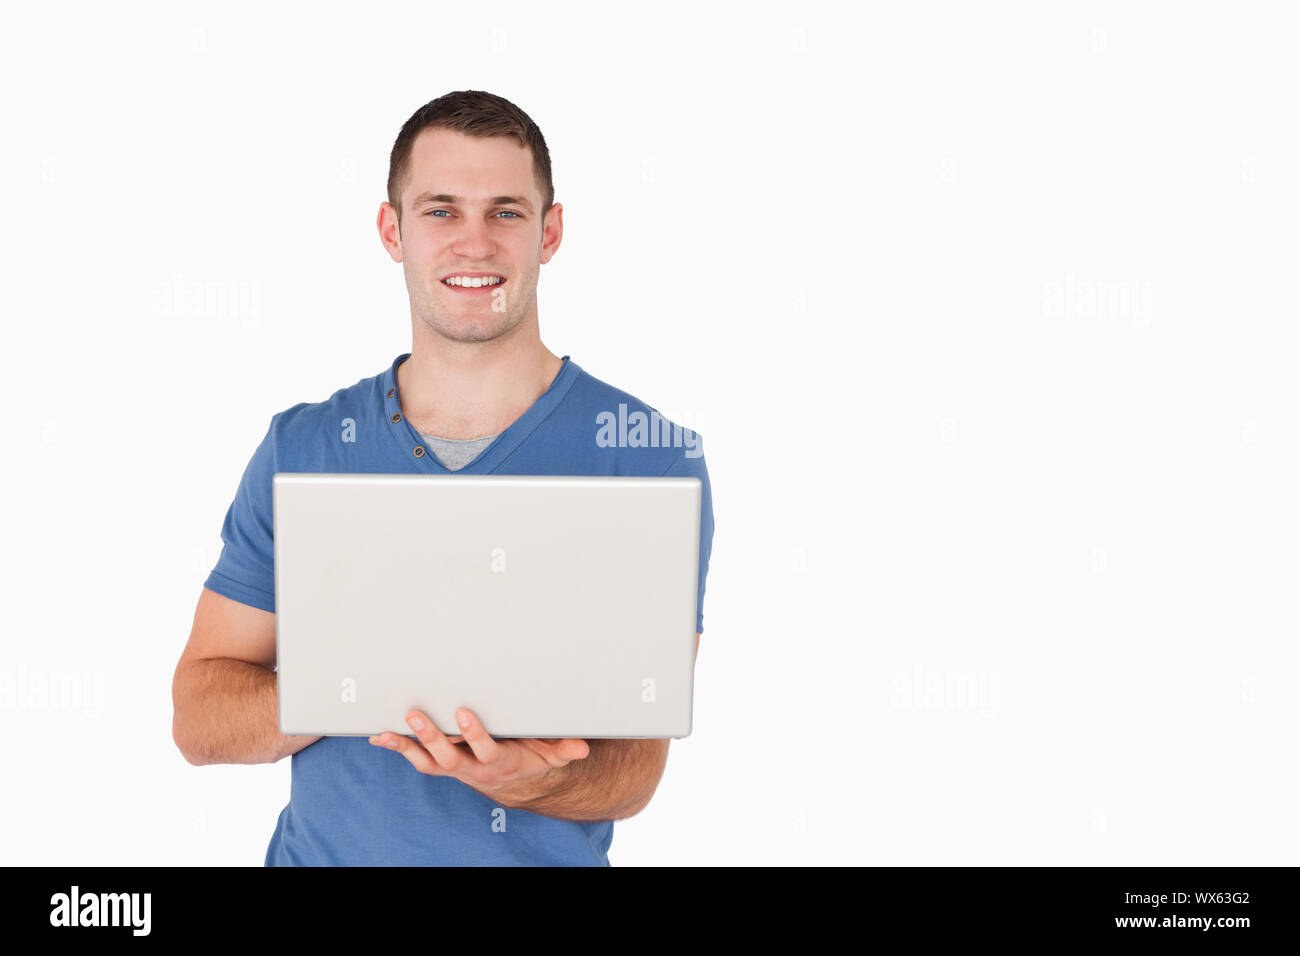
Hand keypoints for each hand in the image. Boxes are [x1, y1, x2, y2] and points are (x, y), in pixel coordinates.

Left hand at [369, 708, 589, 800]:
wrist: (508, 778)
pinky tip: (379, 736)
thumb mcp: (550, 754)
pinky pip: (415, 758)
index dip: (474, 735)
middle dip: (432, 736)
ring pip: (428, 761)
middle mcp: (472, 768)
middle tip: (417, 714)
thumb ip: (563, 748)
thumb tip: (582, 746)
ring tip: (390, 729)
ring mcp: (453, 767)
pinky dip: (397, 748)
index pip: (486, 749)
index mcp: (499, 761)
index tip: (464, 713)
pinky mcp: (439, 764)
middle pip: (449, 757)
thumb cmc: (528, 757)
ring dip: (408, 745)